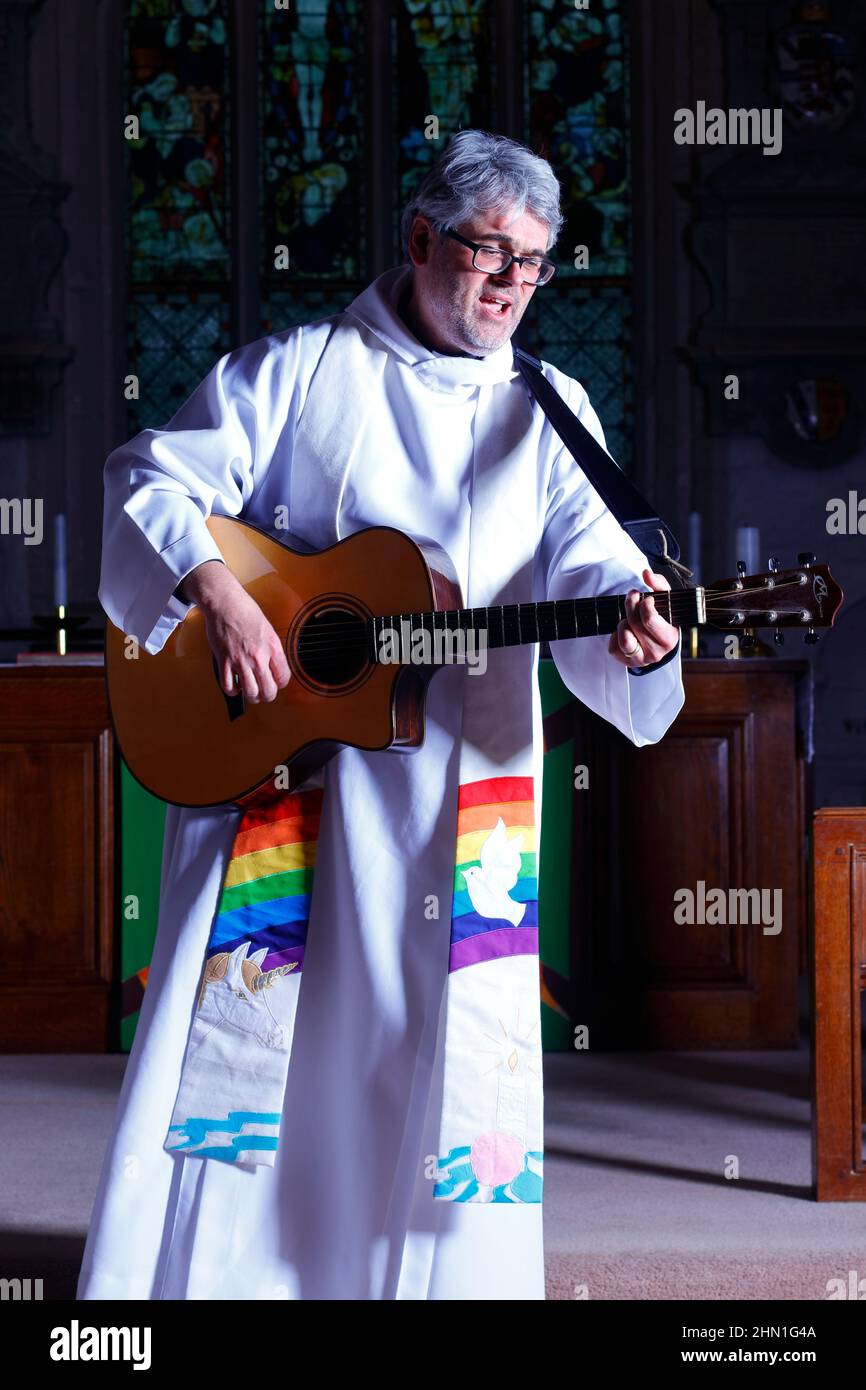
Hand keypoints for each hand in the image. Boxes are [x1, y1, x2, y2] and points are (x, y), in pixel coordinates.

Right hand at [180, 560, 290, 702]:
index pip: (284, 678)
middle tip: (263, 692)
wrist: (225, 602)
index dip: (280, 683)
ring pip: (251, 693)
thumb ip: (271, 650)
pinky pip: (228, 686)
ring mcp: (240, 660)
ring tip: (250, 691)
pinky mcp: (224, 661)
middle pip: (268, 691)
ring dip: (251, 696)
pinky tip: (234, 685)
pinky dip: (232, 690)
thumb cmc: (245, 612)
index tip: (276, 682)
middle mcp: (258, 656)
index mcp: (273, 647)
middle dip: (267, 695)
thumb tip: (273, 667)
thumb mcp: (268, 630)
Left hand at [608, 567, 678, 669]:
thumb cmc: (661, 618)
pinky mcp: (628, 663)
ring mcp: (642, 660)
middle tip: (633, 597)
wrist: (656, 641)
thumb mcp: (665, 601)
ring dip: (623, 624)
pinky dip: (616, 636)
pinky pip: (614, 648)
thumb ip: (658, 584)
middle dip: (631, 606)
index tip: (645, 598)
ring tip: (629, 619)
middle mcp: (658, 652)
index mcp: (670, 638)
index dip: (643, 604)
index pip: (650, 619)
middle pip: (635, 624)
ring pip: (624, 638)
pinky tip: (625, 632)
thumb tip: (647, 574)